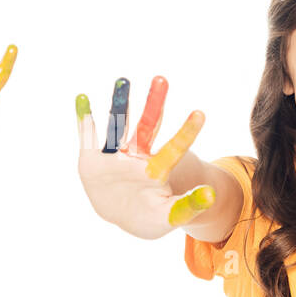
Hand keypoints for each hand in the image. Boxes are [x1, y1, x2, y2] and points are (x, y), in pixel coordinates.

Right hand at [76, 75, 215, 238]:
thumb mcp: (169, 217)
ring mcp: (115, 156)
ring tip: (123, 81)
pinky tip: (83, 98)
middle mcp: (138, 156)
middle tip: (162, 79)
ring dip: (119, 104)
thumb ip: (187, 207)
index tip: (200, 114)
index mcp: (157, 170)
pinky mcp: (92, 160)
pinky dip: (84, 118)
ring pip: (118, 126)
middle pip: (147, 127)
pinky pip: (88, 136)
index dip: (186, 133)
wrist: (123, 216)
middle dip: (154, 104)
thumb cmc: (151, 217)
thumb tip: (212, 195)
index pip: (173, 149)